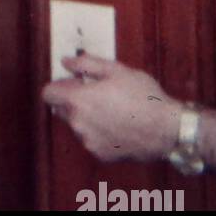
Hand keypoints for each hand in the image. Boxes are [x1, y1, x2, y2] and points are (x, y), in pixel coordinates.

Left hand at [41, 55, 180, 162]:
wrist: (168, 130)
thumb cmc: (144, 96)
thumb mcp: (116, 70)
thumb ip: (86, 63)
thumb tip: (66, 62)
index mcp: (78, 100)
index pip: (48, 93)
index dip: (58, 85)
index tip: (72, 83)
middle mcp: (78, 123)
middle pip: (61, 109)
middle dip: (72, 101)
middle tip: (96, 94)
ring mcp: (89, 141)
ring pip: (77, 125)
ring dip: (86, 117)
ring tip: (112, 110)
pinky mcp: (101, 154)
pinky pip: (91, 139)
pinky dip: (98, 132)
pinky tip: (118, 125)